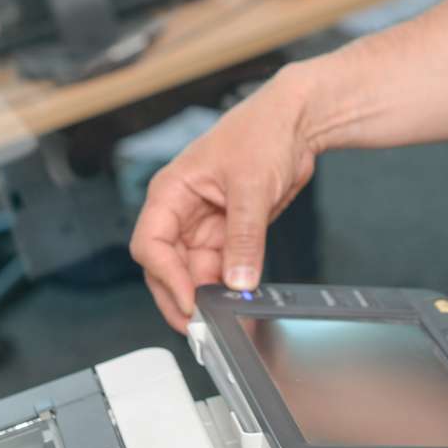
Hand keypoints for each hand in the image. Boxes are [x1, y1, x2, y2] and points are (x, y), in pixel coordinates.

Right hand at [129, 67, 316, 331]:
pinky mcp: (229, 233)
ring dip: (207, 296)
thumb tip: (237, 280)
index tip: (190, 301)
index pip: (150, 244)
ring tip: (225, 318)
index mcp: (171, 192)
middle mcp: (182, 211)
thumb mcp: (251, 186)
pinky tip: (239, 302)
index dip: (166, 277)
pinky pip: (220, 268)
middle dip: (181, 296)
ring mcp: (205, 224)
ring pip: (193, 273)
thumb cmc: (262, 131)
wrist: (297, 121)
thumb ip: (244, 238)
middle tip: (201, 326)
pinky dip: (228, 287)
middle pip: (166, 267)